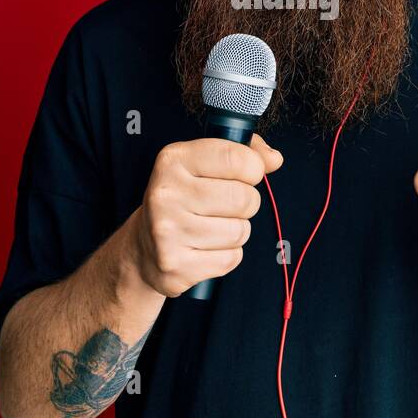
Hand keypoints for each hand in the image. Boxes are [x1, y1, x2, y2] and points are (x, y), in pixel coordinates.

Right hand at [130, 134, 283, 296]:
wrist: (143, 247)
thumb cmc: (182, 199)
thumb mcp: (203, 164)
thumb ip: (242, 153)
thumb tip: (274, 159)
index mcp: (173, 160)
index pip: (236, 158)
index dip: (253, 168)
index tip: (245, 174)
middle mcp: (166, 194)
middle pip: (244, 198)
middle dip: (246, 203)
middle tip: (226, 205)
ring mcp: (168, 231)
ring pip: (240, 231)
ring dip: (236, 230)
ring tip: (213, 226)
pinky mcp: (175, 264)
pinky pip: (231, 258)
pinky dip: (227, 254)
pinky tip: (206, 247)